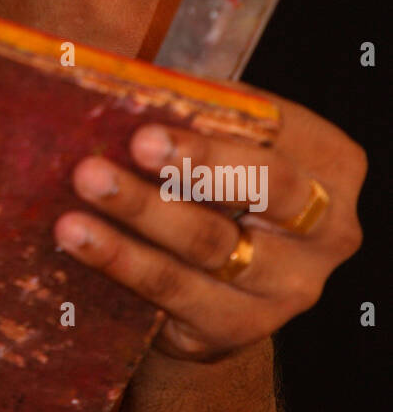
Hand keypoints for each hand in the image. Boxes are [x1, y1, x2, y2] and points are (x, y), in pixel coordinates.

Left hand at [53, 90, 365, 360]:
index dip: (213, 138)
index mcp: (331, 163)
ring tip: (81, 199)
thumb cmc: (218, 186)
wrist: (220, 285)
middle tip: (121, 154)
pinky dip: (123, 263)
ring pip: (212, 245)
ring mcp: (290, 286)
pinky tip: (81, 241)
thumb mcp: (223, 141)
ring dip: (139, 216)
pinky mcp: (243, 326)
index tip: (146, 129)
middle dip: (190, 169)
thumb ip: (195, 112)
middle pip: (263, 189)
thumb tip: (123, 85)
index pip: (277, 138)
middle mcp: (328, 229)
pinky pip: (177, 293)